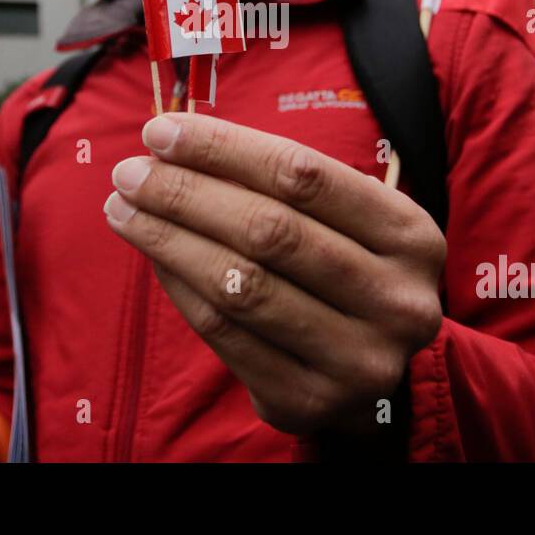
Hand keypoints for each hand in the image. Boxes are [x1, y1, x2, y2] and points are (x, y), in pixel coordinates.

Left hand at [103, 112, 445, 435]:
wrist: (372, 367)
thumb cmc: (342, 266)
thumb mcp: (343, 219)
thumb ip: (276, 181)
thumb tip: (171, 144)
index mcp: (411, 235)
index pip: (302, 174)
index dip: (223, 148)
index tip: (161, 131)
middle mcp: (397, 300)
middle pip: (269, 231)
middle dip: (186, 194)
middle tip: (129, 173)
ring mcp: (357, 359)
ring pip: (241, 285)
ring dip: (169, 240)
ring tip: (123, 210)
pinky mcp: (309, 402)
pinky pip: (225, 335)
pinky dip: (179, 289)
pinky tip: (154, 258)